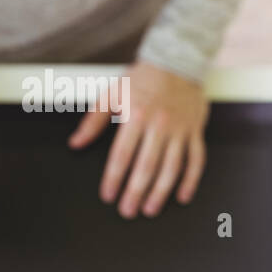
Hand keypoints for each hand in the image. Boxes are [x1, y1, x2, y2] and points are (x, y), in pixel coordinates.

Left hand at [68, 61, 208, 217]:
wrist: (177, 60)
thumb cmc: (143, 78)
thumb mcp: (112, 94)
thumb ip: (93, 121)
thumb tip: (76, 142)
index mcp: (136, 115)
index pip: (122, 154)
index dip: (113, 178)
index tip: (108, 195)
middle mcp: (159, 125)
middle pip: (146, 166)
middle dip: (136, 192)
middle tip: (128, 210)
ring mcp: (179, 130)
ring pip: (171, 167)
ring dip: (160, 191)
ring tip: (150, 209)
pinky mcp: (195, 131)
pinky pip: (196, 160)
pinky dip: (191, 180)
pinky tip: (182, 196)